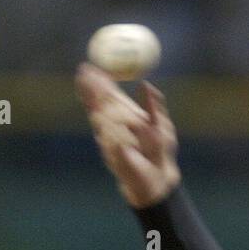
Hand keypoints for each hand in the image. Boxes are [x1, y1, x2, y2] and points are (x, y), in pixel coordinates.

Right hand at [75, 62, 181, 208]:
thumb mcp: (162, 125)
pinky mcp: (112, 153)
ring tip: (123, 127)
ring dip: (109, 114)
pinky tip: (125, 140)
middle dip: (93, 90)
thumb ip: (154, 106)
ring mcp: (109, 139)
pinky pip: (111, 138)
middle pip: (99, 104)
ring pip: (102, 119)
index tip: (86, 69)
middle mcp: (114, 125)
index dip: (97, 82)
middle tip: (87, 77)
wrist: (158, 180)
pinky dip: (118, 135)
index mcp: (125, 114)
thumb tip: (146, 85)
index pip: (108, 94)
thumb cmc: (161, 153)